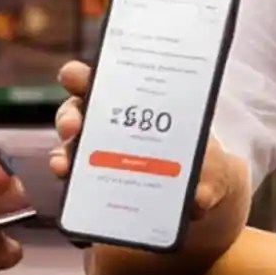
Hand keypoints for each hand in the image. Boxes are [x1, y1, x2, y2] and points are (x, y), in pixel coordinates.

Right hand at [48, 60, 238, 222]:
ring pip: (69, 145)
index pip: (99, 80)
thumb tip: (198, 199)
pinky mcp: (94, 183)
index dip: (81, 76)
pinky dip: (68, 180)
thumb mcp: (213, 165)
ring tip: (64, 165)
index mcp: (134, 102)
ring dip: (62, 152)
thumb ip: (209, 179)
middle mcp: (109, 123)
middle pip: (77, 111)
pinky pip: (73, 179)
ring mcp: (98, 153)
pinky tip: (67, 185)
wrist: (200, 196)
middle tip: (74, 126)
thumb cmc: (202, 163)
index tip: (73, 77)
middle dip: (69, 116)